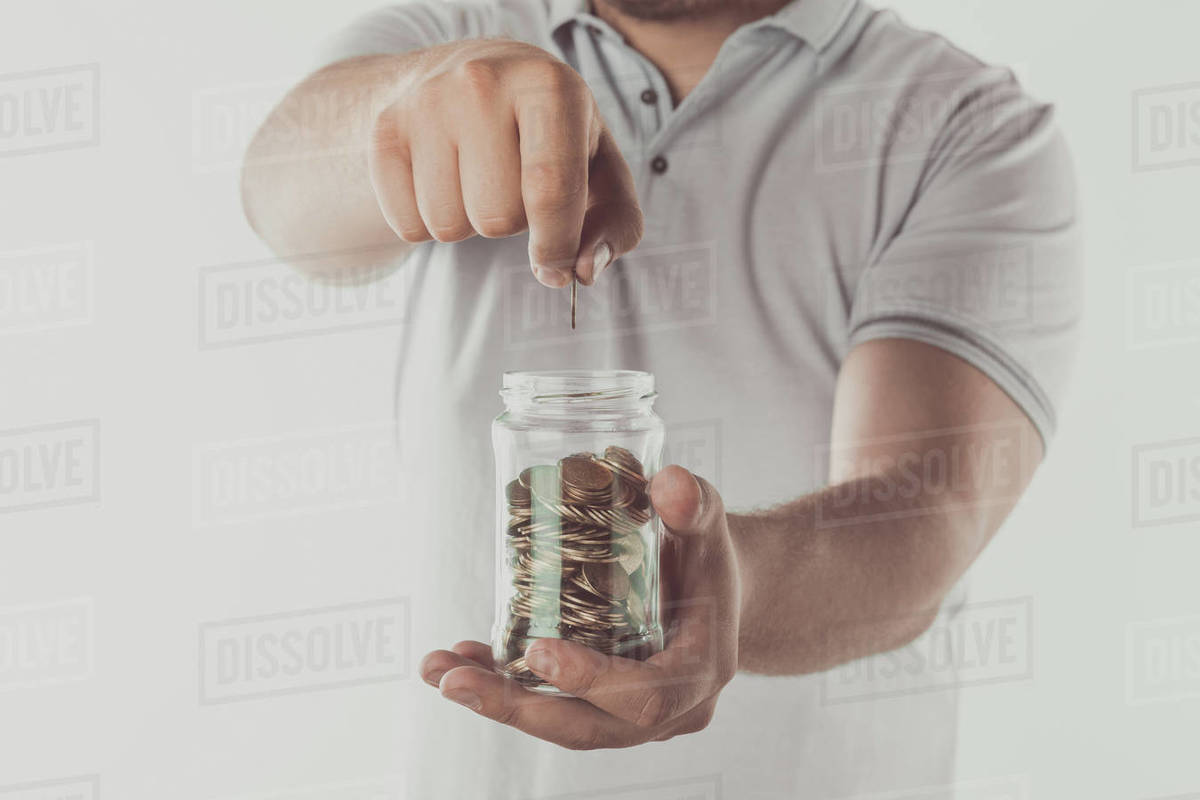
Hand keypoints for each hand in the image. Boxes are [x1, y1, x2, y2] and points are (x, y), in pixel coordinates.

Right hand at [369, 40, 643, 286]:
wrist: (470, 77)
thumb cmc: (549, 135)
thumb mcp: (600, 168)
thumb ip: (615, 224)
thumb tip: (579, 271)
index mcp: (549, 86)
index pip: (550, 190)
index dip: (556, 244)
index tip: (557, 263)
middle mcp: (481, 82)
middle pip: (496, 217)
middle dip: (513, 223)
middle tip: (513, 184)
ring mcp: (425, 103)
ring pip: (448, 226)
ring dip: (470, 223)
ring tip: (479, 178)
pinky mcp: (385, 131)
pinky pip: (408, 226)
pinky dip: (429, 223)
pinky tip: (445, 180)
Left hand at [418, 466, 740, 749]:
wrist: (715, 589)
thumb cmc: (709, 556)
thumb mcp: (707, 525)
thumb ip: (695, 505)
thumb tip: (668, 484)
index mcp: (697, 673)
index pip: (645, 696)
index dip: (591, 679)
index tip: (538, 651)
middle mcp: (666, 709)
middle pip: (587, 726)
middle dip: (517, 707)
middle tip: (456, 679)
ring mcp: (630, 715)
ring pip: (560, 721)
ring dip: (497, 699)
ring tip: (440, 670)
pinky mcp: (600, 706)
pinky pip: (550, 704)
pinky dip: (504, 684)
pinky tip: (462, 658)